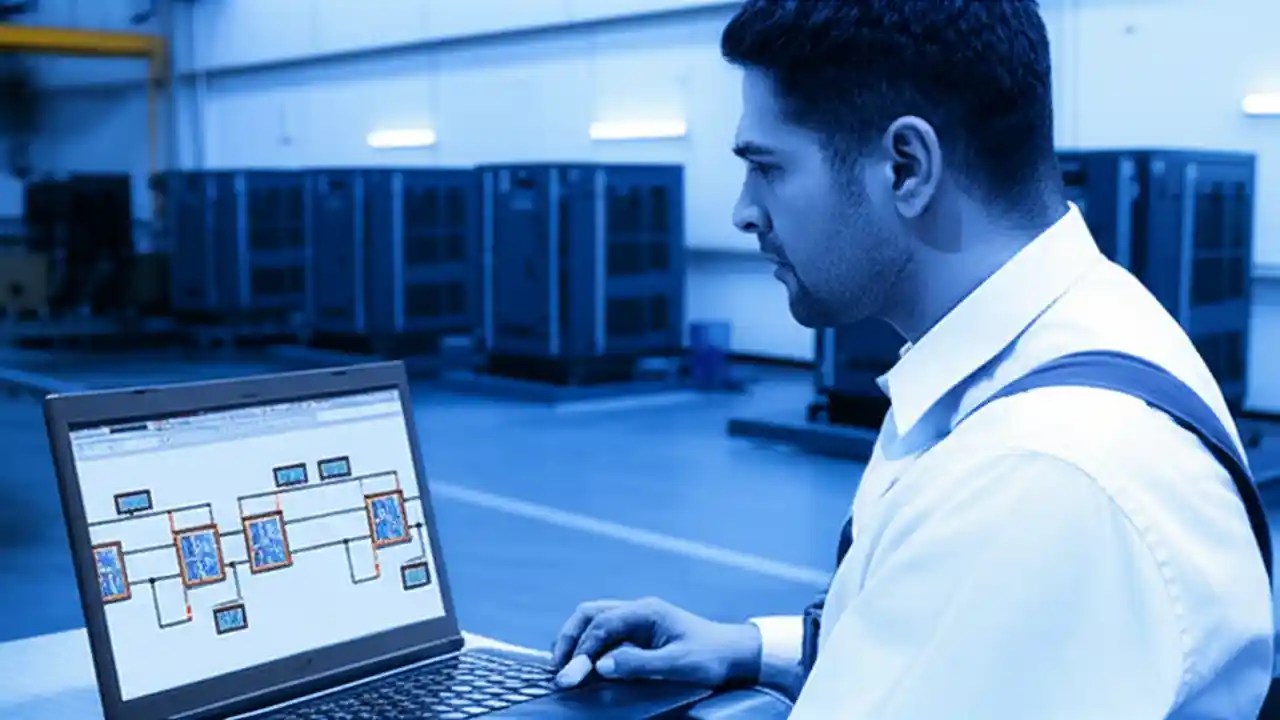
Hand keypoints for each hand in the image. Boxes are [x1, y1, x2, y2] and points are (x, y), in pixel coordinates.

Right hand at [550, 597, 761, 688]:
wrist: (735, 654)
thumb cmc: (710, 658)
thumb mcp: (678, 665)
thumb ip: (639, 665)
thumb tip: (601, 666)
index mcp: (646, 612)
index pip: (602, 624)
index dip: (582, 649)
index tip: (570, 675)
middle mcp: (638, 610)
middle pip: (590, 613)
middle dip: (570, 638)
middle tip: (557, 667)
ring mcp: (638, 620)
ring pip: (594, 620)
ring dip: (576, 640)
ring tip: (563, 666)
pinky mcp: (639, 633)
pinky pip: (604, 633)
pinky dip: (588, 646)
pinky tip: (583, 665)